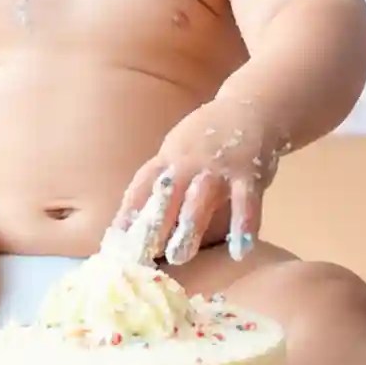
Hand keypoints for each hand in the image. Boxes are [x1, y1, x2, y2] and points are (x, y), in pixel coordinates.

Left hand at [112, 98, 290, 265]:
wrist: (250, 108)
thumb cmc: (208, 138)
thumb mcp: (178, 150)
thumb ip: (163, 179)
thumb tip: (137, 218)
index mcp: (168, 157)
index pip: (141, 185)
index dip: (127, 212)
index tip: (114, 239)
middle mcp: (188, 162)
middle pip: (166, 196)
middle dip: (153, 224)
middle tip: (143, 254)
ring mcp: (218, 168)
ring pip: (200, 200)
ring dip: (188, 227)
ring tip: (179, 256)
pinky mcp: (248, 174)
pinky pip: (246, 203)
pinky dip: (244, 225)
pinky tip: (240, 251)